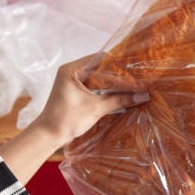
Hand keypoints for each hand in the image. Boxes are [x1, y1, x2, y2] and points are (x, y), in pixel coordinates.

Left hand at [0, 55, 148, 184]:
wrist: (50, 135)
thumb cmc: (67, 119)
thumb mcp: (96, 108)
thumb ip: (120, 100)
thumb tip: (144, 95)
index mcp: (72, 69)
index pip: (100, 59)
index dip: (119, 63)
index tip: (136, 68)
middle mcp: (72, 71)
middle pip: (101, 66)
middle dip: (119, 72)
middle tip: (138, 76)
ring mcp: (75, 81)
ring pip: (100, 76)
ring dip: (115, 81)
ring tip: (134, 84)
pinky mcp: (78, 90)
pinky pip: (97, 85)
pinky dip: (108, 88)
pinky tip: (122, 92)